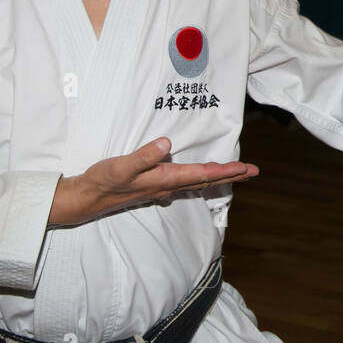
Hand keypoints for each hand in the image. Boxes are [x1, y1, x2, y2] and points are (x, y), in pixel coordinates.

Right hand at [48, 138, 259, 227]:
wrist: (88, 198)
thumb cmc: (104, 180)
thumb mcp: (122, 166)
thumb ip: (144, 156)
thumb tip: (166, 144)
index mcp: (165, 179)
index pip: (203, 174)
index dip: (226, 171)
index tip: (246, 168)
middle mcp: (168, 186)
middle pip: (206, 181)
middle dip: (231, 176)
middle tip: (254, 172)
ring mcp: (162, 188)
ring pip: (198, 183)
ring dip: (219, 178)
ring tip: (237, 174)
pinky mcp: (154, 187)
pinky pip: (186, 184)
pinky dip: (200, 180)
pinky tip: (202, 180)